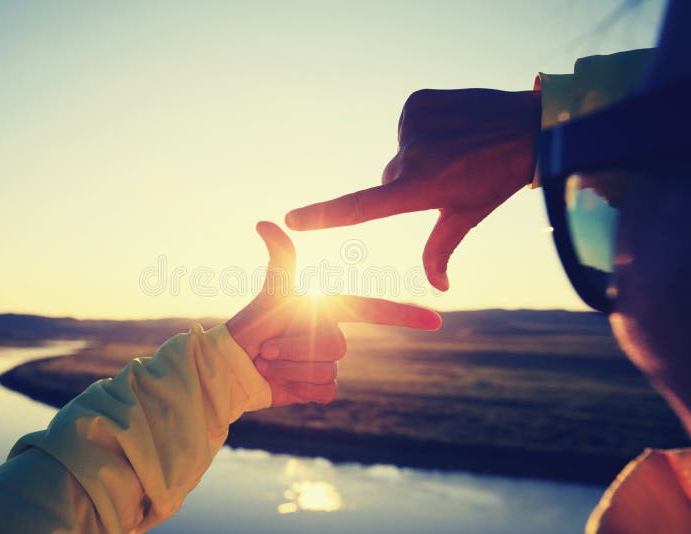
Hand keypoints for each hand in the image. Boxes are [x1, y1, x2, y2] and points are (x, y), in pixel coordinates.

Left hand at [227, 221, 440, 406]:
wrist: (233, 365)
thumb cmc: (252, 324)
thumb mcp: (271, 292)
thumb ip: (280, 258)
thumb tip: (266, 222)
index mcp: (331, 310)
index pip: (376, 311)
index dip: (406, 316)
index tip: (437, 321)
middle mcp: (334, 335)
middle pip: (336, 345)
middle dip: (294, 345)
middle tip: (268, 345)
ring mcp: (328, 364)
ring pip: (326, 370)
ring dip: (290, 366)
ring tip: (268, 360)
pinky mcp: (320, 389)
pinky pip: (323, 391)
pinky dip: (297, 387)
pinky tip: (280, 382)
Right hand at [285, 89, 540, 290]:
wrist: (530, 124)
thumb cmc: (498, 177)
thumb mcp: (468, 214)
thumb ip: (441, 250)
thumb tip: (439, 287)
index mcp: (420, 189)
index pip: (361, 207)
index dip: (324, 216)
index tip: (292, 220)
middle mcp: (411, 157)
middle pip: (388, 179)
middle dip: (409, 182)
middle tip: (450, 173)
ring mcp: (412, 126)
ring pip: (400, 152)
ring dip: (420, 154)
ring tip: (457, 148)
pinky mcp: (416, 103)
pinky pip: (408, 125)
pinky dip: (424, 128)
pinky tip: (453, 126)